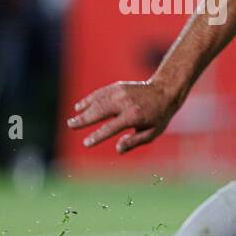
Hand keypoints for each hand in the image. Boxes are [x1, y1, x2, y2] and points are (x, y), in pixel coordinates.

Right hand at [66, 79, 182, 153]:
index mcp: (134, 116)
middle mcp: (125, 103)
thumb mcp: (152, 132)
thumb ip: (135, 141)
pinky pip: (100, 93)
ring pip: (97, 102)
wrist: (164, 91)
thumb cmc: (158, 116)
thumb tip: (118, 149)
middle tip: (71, 126)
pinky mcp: (118, 86)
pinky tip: (80, 106)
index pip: (110, 128)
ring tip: (72, 120)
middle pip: (99, 112)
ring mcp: (120, 93)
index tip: (86, 143)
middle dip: (84, 120)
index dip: (97, 136)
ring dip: (83, 111)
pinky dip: (89, 99)